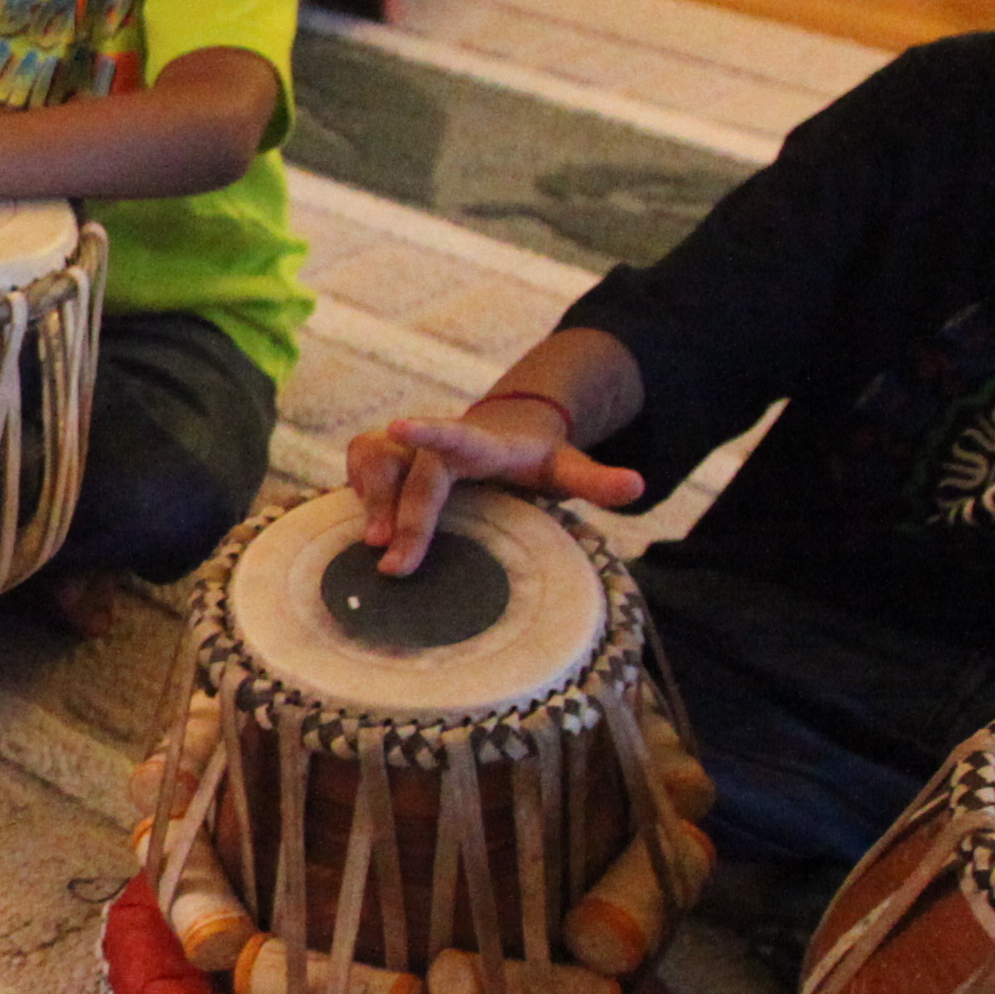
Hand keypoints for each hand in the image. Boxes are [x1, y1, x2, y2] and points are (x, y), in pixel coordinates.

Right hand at [345, 404, 644, 571]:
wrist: (508, 428)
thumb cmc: (537, 458)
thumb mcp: (569, 468)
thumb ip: (598, 481)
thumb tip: (638, 487)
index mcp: (483, 442)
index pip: (454, 433)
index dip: (427, 430)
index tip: (399, 426)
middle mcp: (440, 441)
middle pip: (412, 471)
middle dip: (401, 516)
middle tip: (396, 567)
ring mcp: (411, 446)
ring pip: (374, 458)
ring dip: (371, 498)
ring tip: (373, 543)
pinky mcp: (392, 457)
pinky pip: (361, 461)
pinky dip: (356, 488)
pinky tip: (366, 522)